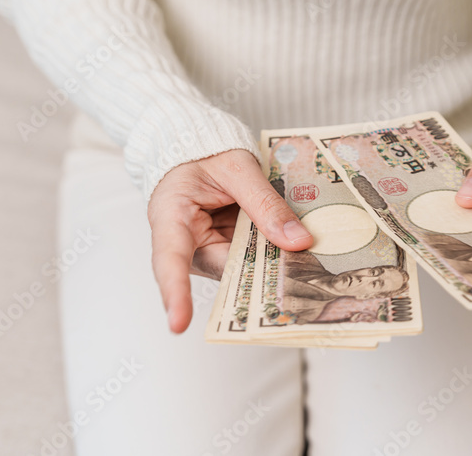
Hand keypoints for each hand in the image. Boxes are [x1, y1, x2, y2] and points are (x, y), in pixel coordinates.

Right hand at [148, 149, 313, 333]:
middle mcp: (182, 242)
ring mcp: (204, 249)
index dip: (175, 293)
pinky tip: (295, 250)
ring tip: (302, 254)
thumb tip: (297, 241)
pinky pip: (249, 259)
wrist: (197, 146)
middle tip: (298, 273)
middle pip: (220, 269)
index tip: (178, 324)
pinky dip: (270, 254)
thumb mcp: (238, 168)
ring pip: (240, 268)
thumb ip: (265, 203)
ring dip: (269, 263)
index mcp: (170, 216)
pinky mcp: (223, 249)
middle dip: (259, 274)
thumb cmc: (205, 152)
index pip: (169, 260)